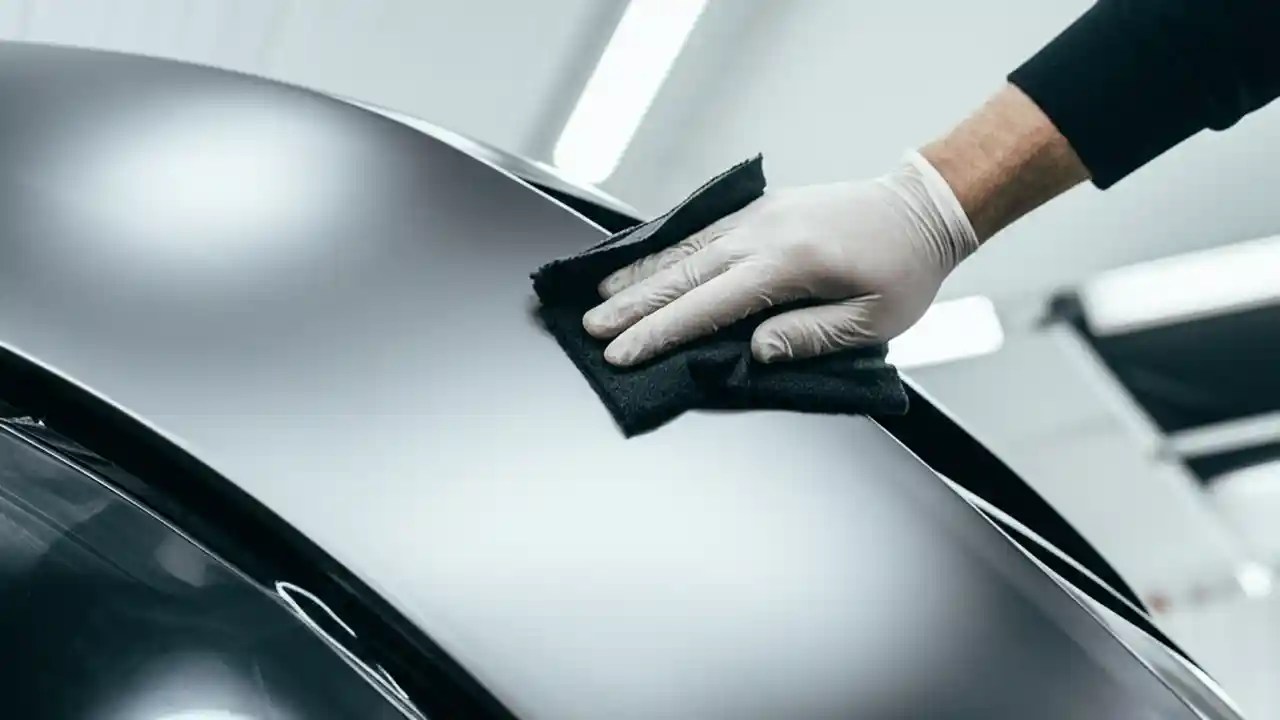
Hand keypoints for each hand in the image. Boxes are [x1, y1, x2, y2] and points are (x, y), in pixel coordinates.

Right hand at [582, 151, 979, 365]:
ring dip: (642, 274)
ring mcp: (760, 216)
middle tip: (593, 329)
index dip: (661, 332)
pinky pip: (703, 231)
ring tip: (602, 297)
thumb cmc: (904, 270)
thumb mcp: (873, 319)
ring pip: (686, 248)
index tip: (622, 352)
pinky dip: (667, 249)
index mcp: (790, 264)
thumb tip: (756, 352)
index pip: (709, 305)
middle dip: (634, 305)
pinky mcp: (762, 209)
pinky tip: (645, 263)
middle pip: (684, 274)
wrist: (923, 207)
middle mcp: (764, 233)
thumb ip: (811, 336)